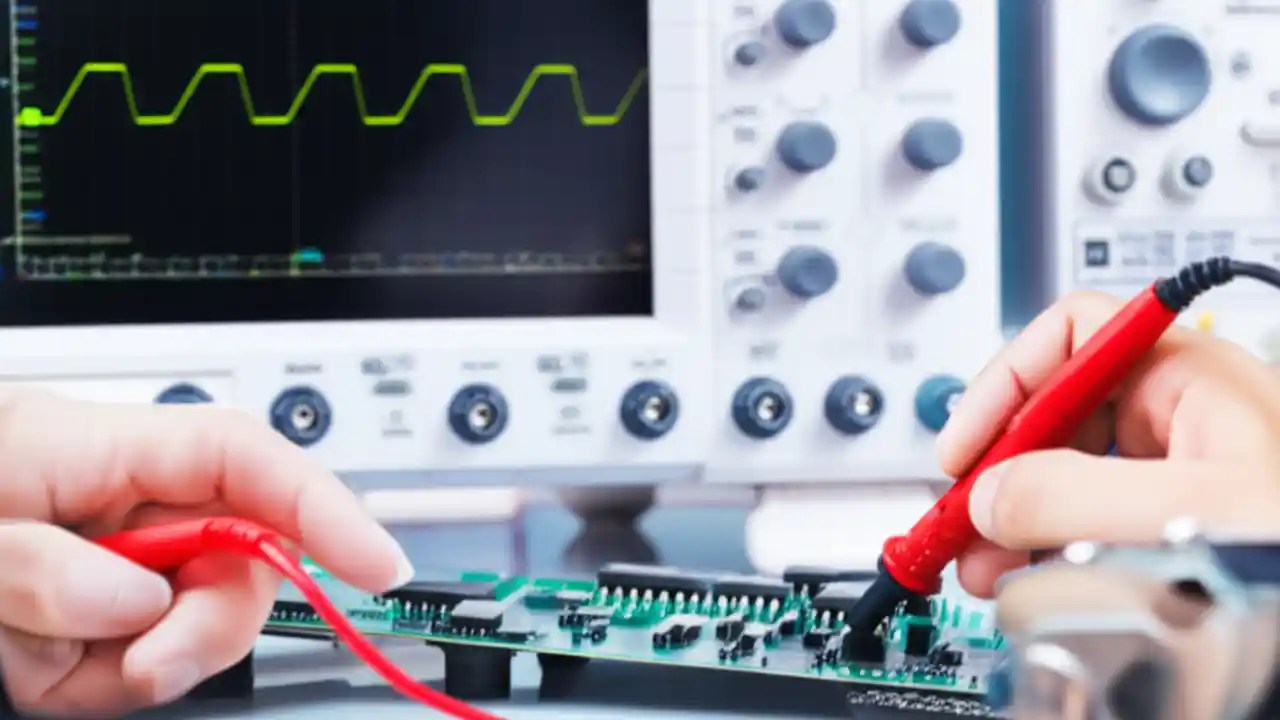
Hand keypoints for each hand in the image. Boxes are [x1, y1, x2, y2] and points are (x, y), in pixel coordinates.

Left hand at [0, 390, 412, 717]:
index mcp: (95, 447)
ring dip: (103, 666)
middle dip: (195, 629)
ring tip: (21, 650)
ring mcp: (107, 557)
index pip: (246, 460)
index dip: (325, 505)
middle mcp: (119, 498)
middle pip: (235, 559)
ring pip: (175, 628)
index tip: (377, 565)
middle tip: (139, 666)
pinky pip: (117, 666)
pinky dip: (70, 682)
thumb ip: (39, 567)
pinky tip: (21, 656)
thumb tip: (134, 601)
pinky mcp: (88, 608)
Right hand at [939, 291, 1279, 598]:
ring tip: (984, 561)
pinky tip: (1027, 569)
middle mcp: (1180, 411)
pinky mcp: (1171, 513)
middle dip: (997, 467)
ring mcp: (1175, 465)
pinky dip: (1044, 539)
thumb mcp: (1189, 512)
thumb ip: (1071, 495)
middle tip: (958, 519)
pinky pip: (1085, 511)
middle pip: (1055, 410)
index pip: (1070, 337)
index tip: (964, 449)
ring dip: (1011, 512)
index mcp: (1192, 375)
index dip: (1003, 386)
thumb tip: (987, 497)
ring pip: (1064, 467)